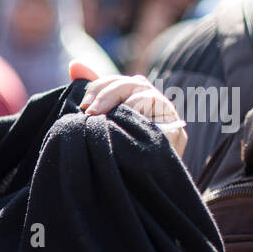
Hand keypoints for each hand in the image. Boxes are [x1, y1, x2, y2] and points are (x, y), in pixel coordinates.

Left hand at [69, 61, 187, 159]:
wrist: (132, 187)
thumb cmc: (115, 152)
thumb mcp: (101, 121)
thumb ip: (93, 94)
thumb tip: (74, 64)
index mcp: (136, 98)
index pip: (120, 81)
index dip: (100, 86)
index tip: (83, 104)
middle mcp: (154, 104)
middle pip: (136, 84)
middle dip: (110, 94)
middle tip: (91, 112)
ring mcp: (168, 118)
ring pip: (151, 97)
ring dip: (127, 104)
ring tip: (108, 118)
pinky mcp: (177, 136)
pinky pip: (164, 122)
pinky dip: (146, 120)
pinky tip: (128, 126)